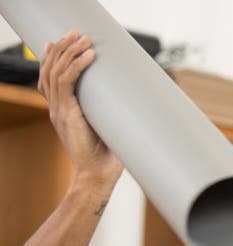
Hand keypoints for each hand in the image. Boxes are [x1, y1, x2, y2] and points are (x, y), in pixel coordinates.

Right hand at [38, 29, 122, 190]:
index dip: (56, 57)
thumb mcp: (108, 127)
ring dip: (69, 52)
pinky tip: (89, 57)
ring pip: (55, 71)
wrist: (99, 176)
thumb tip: (133, 99)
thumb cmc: (108, 156)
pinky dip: (76, 67)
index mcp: (63, 111)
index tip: (67, 41)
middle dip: (62, 47)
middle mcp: (57, 108)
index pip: (51, 77)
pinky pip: (66, 83)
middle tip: (77, 34)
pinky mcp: (67, 114)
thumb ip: (111, 112)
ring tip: (84, 40)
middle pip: (50, 69)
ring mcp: (59, 111)